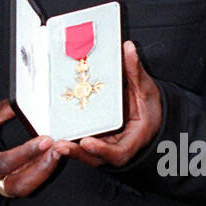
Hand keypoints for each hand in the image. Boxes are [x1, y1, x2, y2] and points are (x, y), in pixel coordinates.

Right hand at [0, 100, 59, 197]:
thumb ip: (1, 112)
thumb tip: (24, 101)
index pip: (3, 162)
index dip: (26, 153)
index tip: (44, 140)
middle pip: (17, 184)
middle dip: (41, 169)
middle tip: (57, 150)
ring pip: (23, 188)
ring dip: (44, 172)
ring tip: (58, 153)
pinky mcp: (5, 188)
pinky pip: (25, 185)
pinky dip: (40, 173)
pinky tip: (51, 160)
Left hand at [53, 41, 162, 167]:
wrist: (150, 117)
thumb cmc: (150, 108)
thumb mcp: (146, 89)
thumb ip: (135, 71)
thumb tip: (127, 48)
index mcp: (132, 140)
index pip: (118, 153)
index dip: (102, 150)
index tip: (88, 142)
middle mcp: (116, 147)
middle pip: (95, 157)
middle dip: (77, 153)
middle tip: (61, 145)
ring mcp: (104, 147)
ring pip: (85, 155)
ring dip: (70, 150)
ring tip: (55, 143)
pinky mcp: (95, 141)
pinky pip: (81, 145)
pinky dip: (70, 142)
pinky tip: (56, 135)